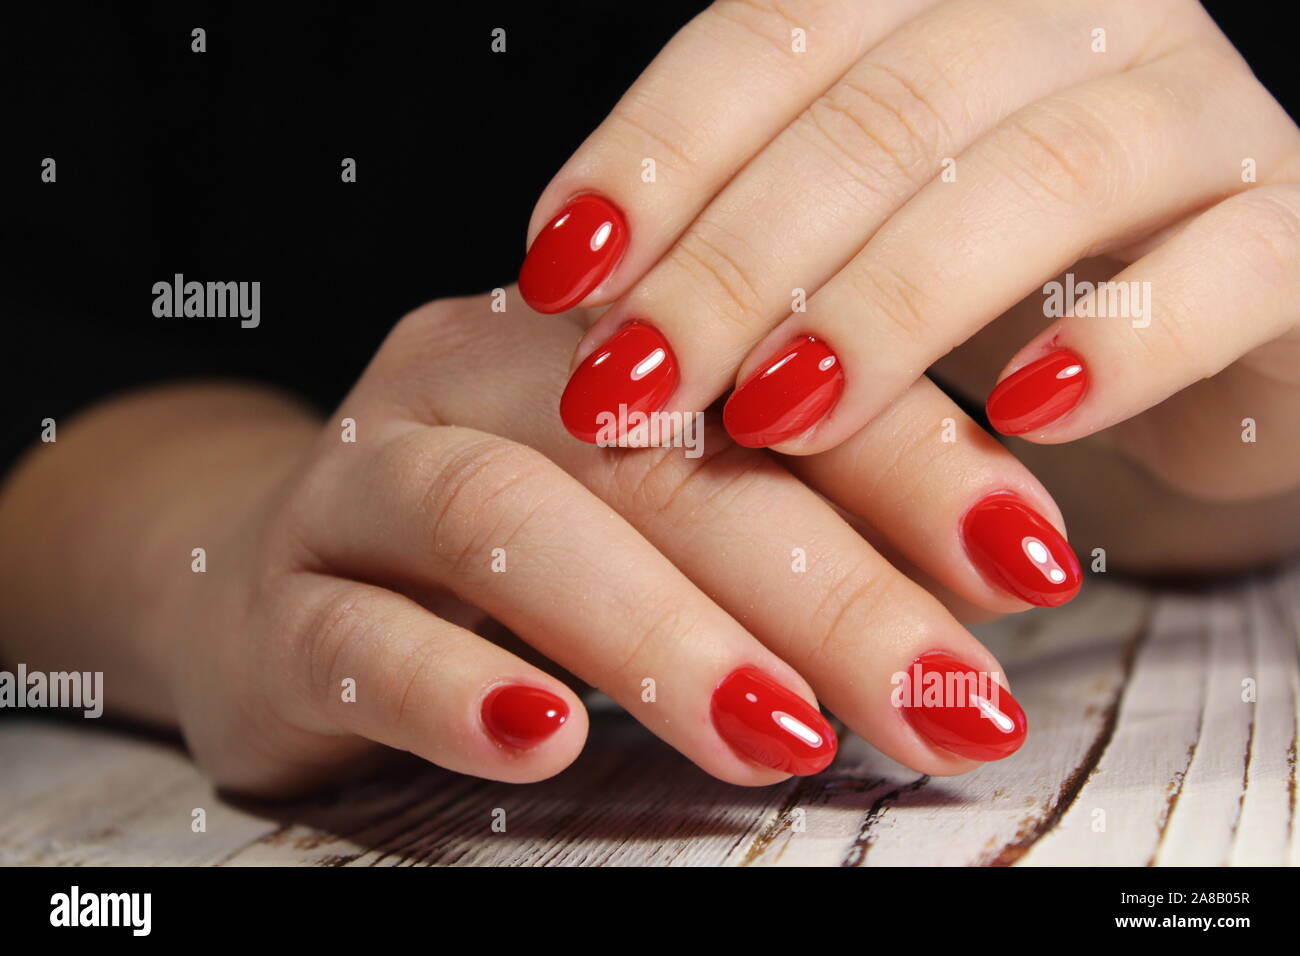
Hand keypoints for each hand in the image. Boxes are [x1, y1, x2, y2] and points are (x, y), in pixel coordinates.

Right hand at [1, 289, 1089, 795]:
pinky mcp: (282, 598)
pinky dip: (454, 687)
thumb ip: (800, 513)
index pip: (766, 368)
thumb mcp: (662, 501)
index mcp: (585, 329)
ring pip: (504, 523)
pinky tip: (543, 744)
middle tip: (942, 701)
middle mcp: (468, 375)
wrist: (282, 561)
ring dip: (653, 635)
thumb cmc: (517, 542)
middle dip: (819, 586)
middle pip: (656, 456)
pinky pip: (357, 635)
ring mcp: (361, 480)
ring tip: (775, 736)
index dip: (909, 458)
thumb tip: (990, 575)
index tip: (1031, 563)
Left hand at [518, 0, 1299, 490]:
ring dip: (889, 310)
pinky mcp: (1298, 233)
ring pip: (1042, 177)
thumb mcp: (855, 250)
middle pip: (886, 114)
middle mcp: (1078, 19)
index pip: (776, 35)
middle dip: (740, 262)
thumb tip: (588, 315)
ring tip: (777, 415)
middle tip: (634, 383)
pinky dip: (1119, 343)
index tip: (557, 274)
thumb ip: (752, 252)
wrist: (1201, 341)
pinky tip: (1019, 418)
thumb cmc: (995, 291)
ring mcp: (1201, 117)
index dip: (657, 154)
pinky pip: (1226, 270)